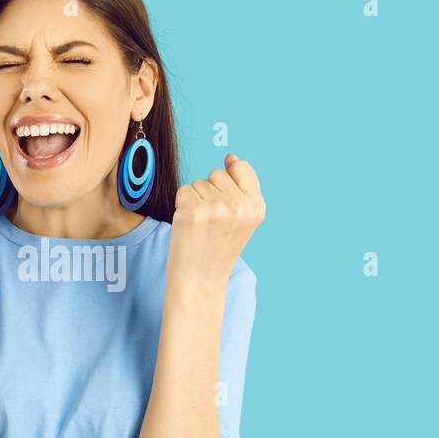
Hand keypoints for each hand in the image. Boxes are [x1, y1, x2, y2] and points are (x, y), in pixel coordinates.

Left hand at [167, 153, 264, 287]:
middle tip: (211, 222)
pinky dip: (181, 205)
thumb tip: (231, 156)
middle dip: (210, 193)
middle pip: (216, 174)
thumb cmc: (217, 248)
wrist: (200, 281)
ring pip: (199, 182)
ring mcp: (217, 208)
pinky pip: (183, 190)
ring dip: (195, 200)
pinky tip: (189, 226)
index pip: (241, 168)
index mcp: (257, 206)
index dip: (227, 183)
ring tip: (201, 226)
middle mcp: (240, 206)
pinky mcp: (193, 212)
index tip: (224, 207)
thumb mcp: (241, 219)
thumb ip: (240, 187)